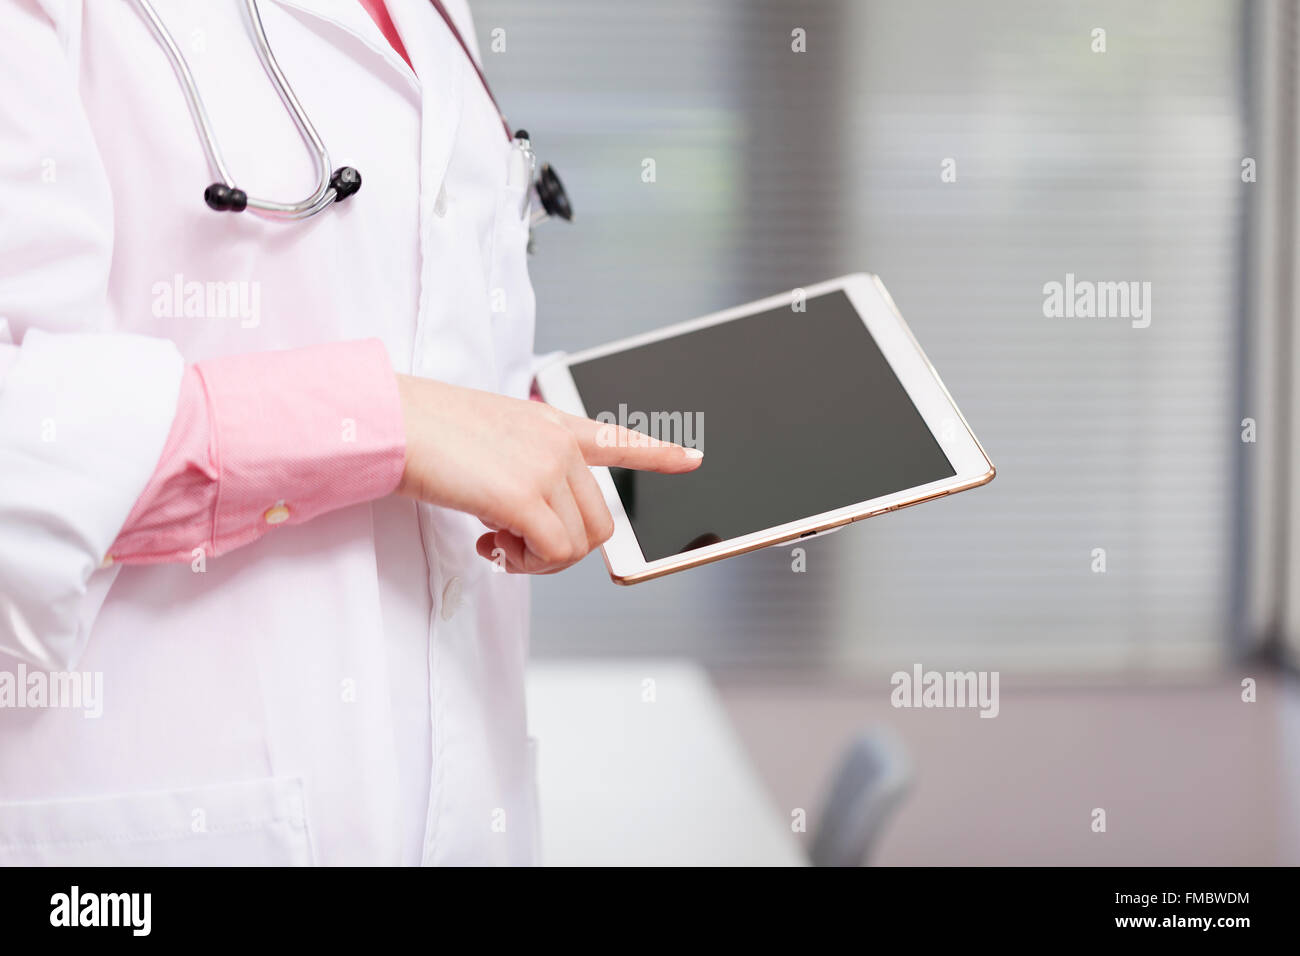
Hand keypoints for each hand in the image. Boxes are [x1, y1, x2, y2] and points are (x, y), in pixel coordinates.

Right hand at [394, 374, 701, 573]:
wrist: (389, 421)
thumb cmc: (421, 431)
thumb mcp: (485, 438)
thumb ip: (519, 467)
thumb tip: (522, 517)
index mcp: (550, 423)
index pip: (617, 438)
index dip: (658, 453)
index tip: (692, 459)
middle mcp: (558, 443)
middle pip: (598, 521)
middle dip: (560, 547)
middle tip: (511, 544)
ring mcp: (546, 467)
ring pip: (578, 544)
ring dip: (539, 559)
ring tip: (496, 542)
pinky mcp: (524, 496)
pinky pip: (553, 553)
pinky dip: (527, 564)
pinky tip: (492, 546)